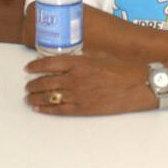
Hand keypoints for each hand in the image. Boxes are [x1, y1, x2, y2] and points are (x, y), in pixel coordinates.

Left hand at [24, 54, 155, 114]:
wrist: (139, 85)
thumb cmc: (124, 69)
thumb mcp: (101, 57)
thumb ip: (84, 58)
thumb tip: (71, 59)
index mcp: (80, 62)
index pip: (49, 63)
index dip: (36, 66)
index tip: (28, 68)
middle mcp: (75, 78)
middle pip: (46, 81)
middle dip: (33, 84)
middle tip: (28, 85)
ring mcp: (79, 95)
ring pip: (50, 96)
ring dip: (36, 97)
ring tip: (28, 98)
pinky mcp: (84, 109)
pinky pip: (60, 110)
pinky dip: (46, 109)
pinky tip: (39, 109)